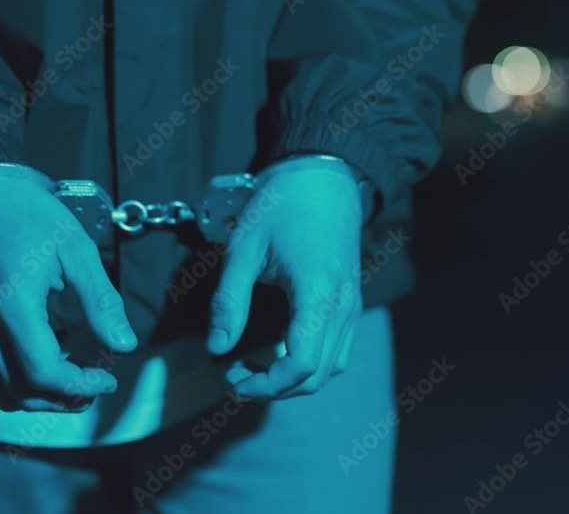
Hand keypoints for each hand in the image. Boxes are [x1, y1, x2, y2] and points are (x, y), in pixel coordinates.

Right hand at [0, 166, 136, 411]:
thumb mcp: (76, 250)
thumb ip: (100, 301)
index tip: (109, 380)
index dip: (80, 386)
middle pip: (20, 391)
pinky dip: (11, 381)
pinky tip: (37, 357)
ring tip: (72, 373)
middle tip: (96, 383)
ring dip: (38, 395)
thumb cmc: (28, 217)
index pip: (42, 372)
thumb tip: (125, 346)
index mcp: (10, 302)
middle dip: (64, 398)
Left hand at [207, 162, 362, 399]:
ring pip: (332, 367)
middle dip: (276, 388)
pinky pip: (338, 350)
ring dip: (295, 380)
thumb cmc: (281, 208)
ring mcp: (352, 306)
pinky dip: (311, 364)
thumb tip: (216, 348)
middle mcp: (343, 306)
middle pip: (318, 375)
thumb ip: (229, 301)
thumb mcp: (244, 249)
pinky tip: (281, 350)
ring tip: (257, 368)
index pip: (303, 364)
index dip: (268, 385)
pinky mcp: (351, 303)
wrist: (324, 180)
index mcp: (317, 293)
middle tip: (236, 376)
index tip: (234, 381)